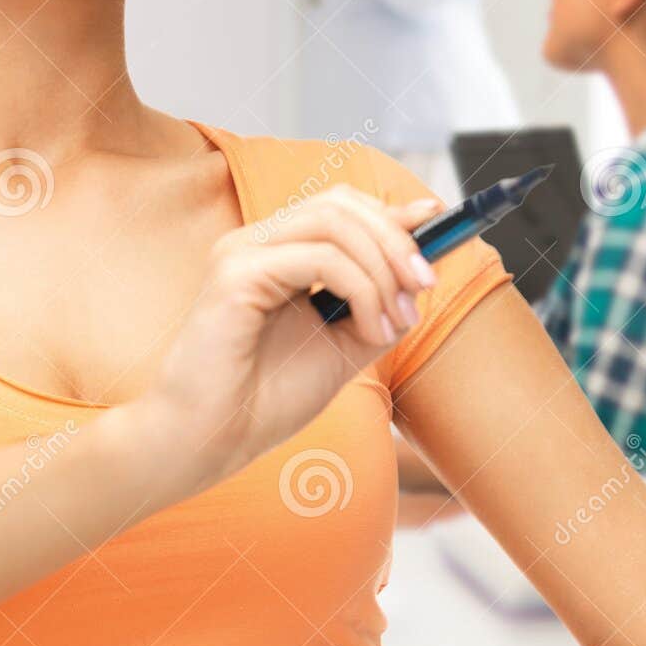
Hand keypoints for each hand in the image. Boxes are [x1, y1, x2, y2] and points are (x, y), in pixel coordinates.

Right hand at [133, 185, 443, 493]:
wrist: (207, 442)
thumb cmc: (262, 400)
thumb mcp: (340, 348)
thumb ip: (376, 309)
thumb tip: (421, 277)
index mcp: (274, 253)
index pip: (338, 205)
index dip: (390, 210)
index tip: (438, 218)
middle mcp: (255, 242)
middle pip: (340, 202)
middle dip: (395, 238)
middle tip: (423, 286)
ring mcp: (241, 251)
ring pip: (334, 222)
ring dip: (382, 267)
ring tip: (394, 322)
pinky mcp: (235, 273)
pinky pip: (320, 258)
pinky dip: (361, 289)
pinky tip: (369, 332)